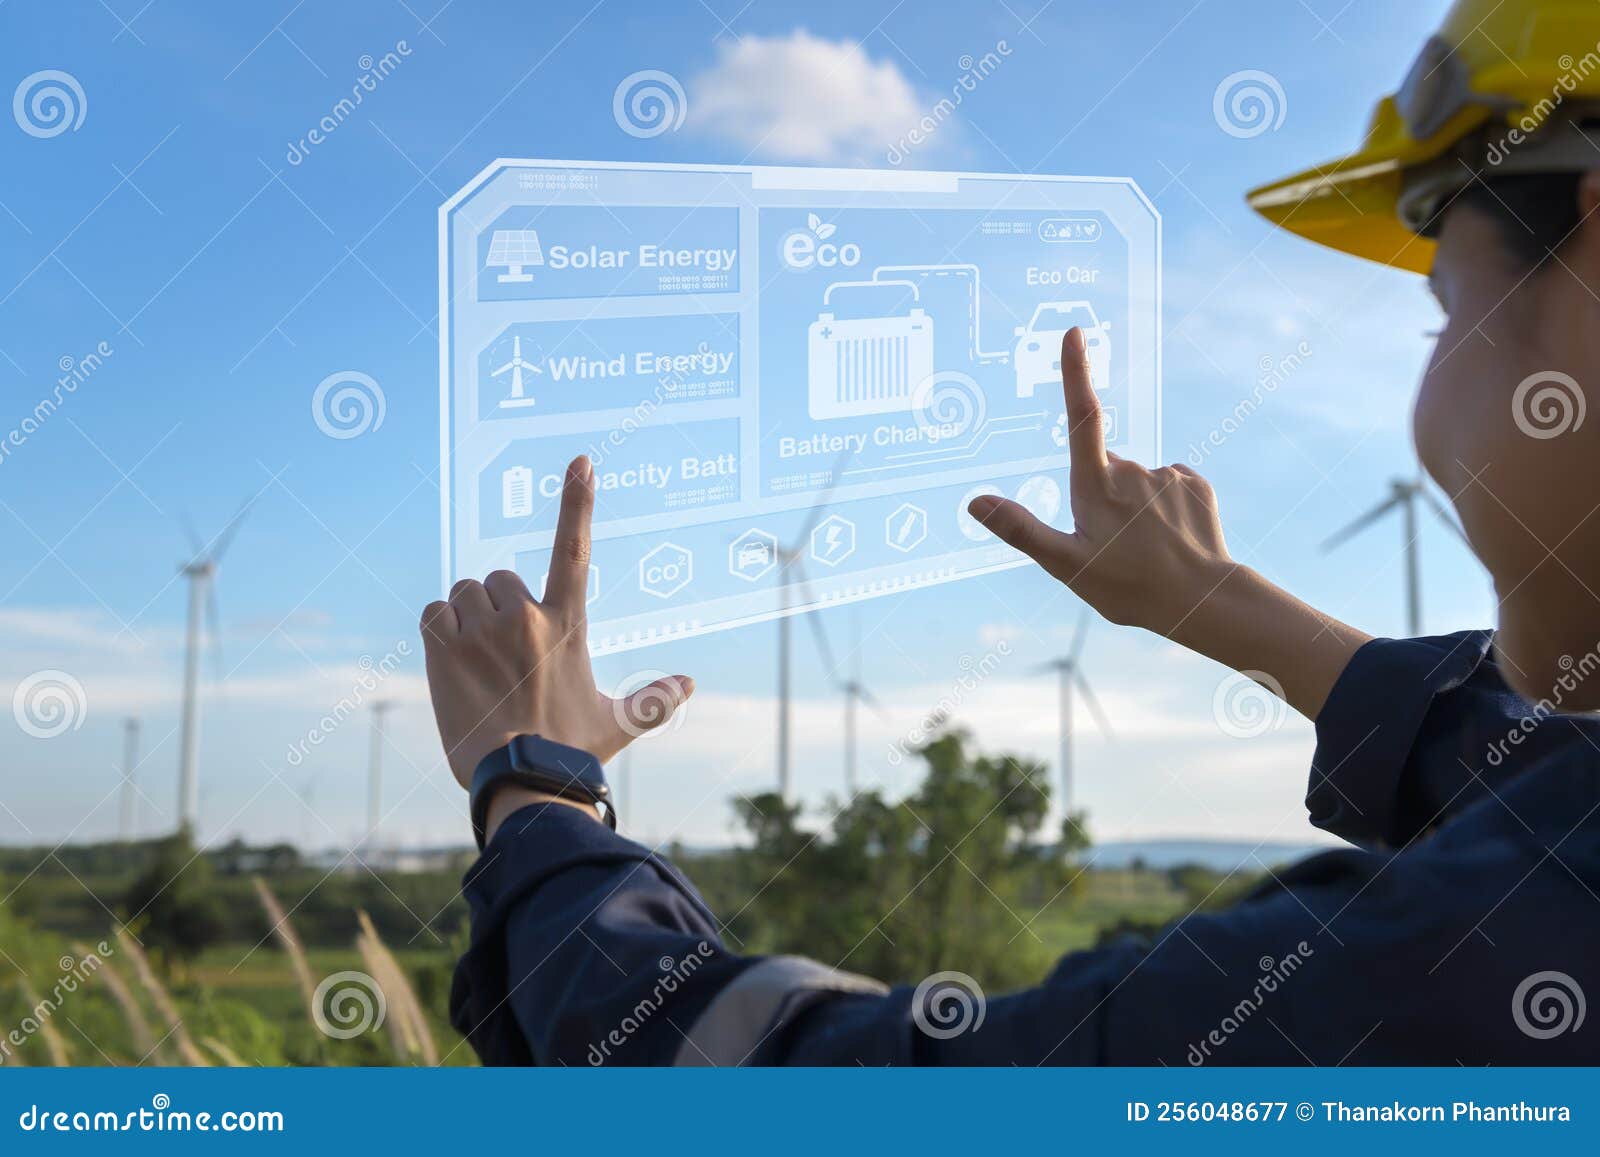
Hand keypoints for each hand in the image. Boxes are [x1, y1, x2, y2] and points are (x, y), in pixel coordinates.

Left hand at [420, 456, 693, 788]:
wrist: (521, 782)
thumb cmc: (571, 754)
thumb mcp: (619, 723)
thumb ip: (653, 700)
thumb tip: (689, 683)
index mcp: (568, 625)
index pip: (574, 550)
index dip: (578, 502)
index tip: (580, 460)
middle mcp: (527, 617)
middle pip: (500, 580)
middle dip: (497, 608)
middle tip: (503, 656)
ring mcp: (484, 630)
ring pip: (464, 593)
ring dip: (465, 619)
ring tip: (479, 666)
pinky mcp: (444, 648)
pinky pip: (434, 612)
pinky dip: (437, 631)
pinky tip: (452, 664)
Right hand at [970, 328, 1368, 718]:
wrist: (1202, 601)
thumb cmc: (1128, 588)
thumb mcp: (1065, 565)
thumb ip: (1020, 529)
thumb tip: (975, 501)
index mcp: (1096, 484)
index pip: (1082, 416)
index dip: (1076, 372)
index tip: (1074, 332)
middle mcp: (1133, 469)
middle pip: (1106, 469)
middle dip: (1103, 495)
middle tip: (1112, 546)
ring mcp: (1167, 475)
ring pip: (1139, 482)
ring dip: (1136, 506)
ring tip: (1145, 550)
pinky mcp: (1196, 485)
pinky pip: (1170, 487)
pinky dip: (1166, 508)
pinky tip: (1172, 539)